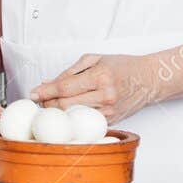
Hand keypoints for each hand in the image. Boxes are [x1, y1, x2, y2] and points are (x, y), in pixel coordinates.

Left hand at [31, 52, 160, 123]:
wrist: (149, 79)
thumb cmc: (122, 66)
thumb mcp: (94, 60)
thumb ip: (69, 72)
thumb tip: (47, 82)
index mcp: (100, 77)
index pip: (64, 88)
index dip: (44, 91)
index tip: (33, 93)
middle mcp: (106, 96)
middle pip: (65, 105)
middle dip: (47, 103)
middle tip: (39, 99)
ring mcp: (110, 111)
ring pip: (73, 117)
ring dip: (57, 112)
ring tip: (50, 104)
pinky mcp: (112, 120)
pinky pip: (85, 122)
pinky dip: (72, 118)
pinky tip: (66, 112)